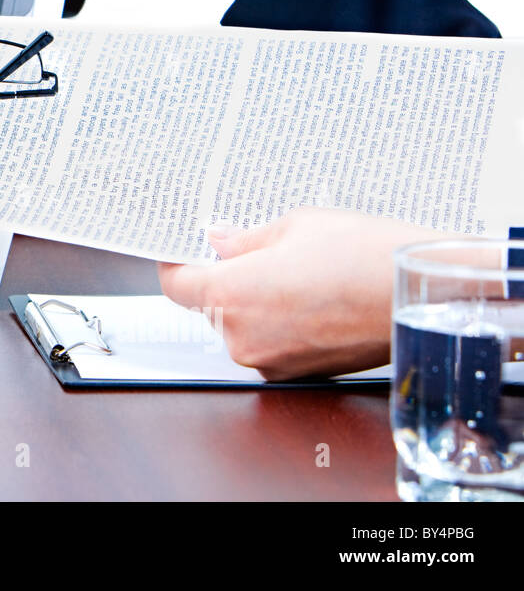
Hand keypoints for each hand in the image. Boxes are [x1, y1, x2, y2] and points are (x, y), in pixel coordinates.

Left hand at [157, 207, 447, 380]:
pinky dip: (283, 323)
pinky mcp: (302, 373)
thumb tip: (220, 242)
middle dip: (226, 279)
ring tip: (296, 272)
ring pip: (244, 327)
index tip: (184, 249)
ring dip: (256, 302)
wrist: (423, 294)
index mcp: (230, 296)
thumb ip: (245, 240)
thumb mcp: (295, 226)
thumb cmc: (363, 255)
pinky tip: (313, 297)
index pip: (176, 285)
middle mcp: (244, 338)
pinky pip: (274, 343)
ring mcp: (273, 361)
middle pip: (211, 307)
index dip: (178, 263)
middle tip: (255, 251)